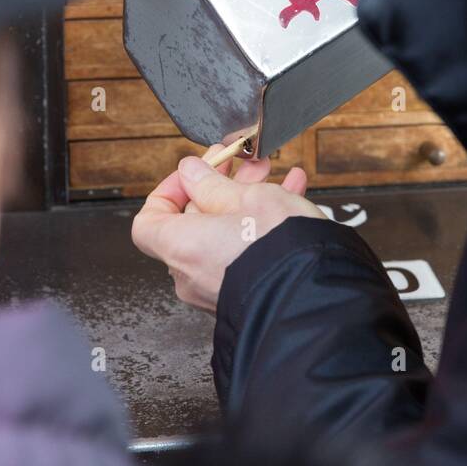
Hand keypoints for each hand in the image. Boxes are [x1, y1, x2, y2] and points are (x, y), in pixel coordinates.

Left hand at [131, 148, 326, 313]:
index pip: (149, 220)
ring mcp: (216, 289)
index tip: (194, 174)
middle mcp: (191, 274)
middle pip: (193, 221)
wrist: (316, 300)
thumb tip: (192, 173)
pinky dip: (259, 227)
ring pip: (223, 235)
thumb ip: (213, 183)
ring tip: (274, 179)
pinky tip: (289, 200)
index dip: (168, 191)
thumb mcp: (248, 197)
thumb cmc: (279, 249)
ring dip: (246, 202)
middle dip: (221, 186)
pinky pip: (242, 254)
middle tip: (244, 165)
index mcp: (181, 247)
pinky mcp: (242, 295)